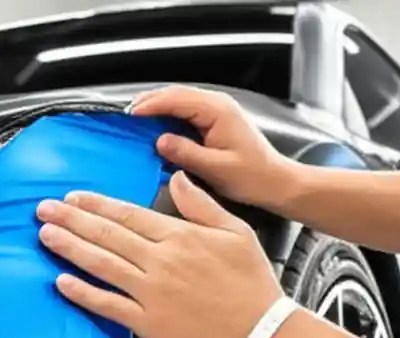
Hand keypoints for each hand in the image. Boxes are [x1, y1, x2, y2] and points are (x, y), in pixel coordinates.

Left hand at [36, 171, 286, 337]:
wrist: (261, 332)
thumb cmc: (251, 283)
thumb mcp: (235, 231)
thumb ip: (200, 204)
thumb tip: (176, 178)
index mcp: (180, 236)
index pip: (128, 214)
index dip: (96, 205)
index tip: (73, 198)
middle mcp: (161, 261)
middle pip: (107, 235)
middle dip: (72, 220)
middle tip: (44, 209)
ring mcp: (152, 293)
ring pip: (102, 264)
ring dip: (70, 248)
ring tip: (46, 235)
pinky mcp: (149, 323)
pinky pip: (109, 305)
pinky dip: (83, 293)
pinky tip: (62, 282)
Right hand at [130, 85, 297, 210]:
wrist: (274, 181)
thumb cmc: (251, 176)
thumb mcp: (216, 168)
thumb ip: (186, 153)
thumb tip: (159, 141)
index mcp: (218, 111)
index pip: (177, 99)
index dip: (151, 105)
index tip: (130, 114)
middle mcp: (217, 105)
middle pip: (175, 94)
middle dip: (149, 102)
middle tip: (125, 115)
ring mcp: (216, 110)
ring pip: (179, 100)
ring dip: (156, 107)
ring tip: (134, 118)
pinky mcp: (214, 120)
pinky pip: (185, 111)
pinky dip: (167, 115)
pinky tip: (154, 126)